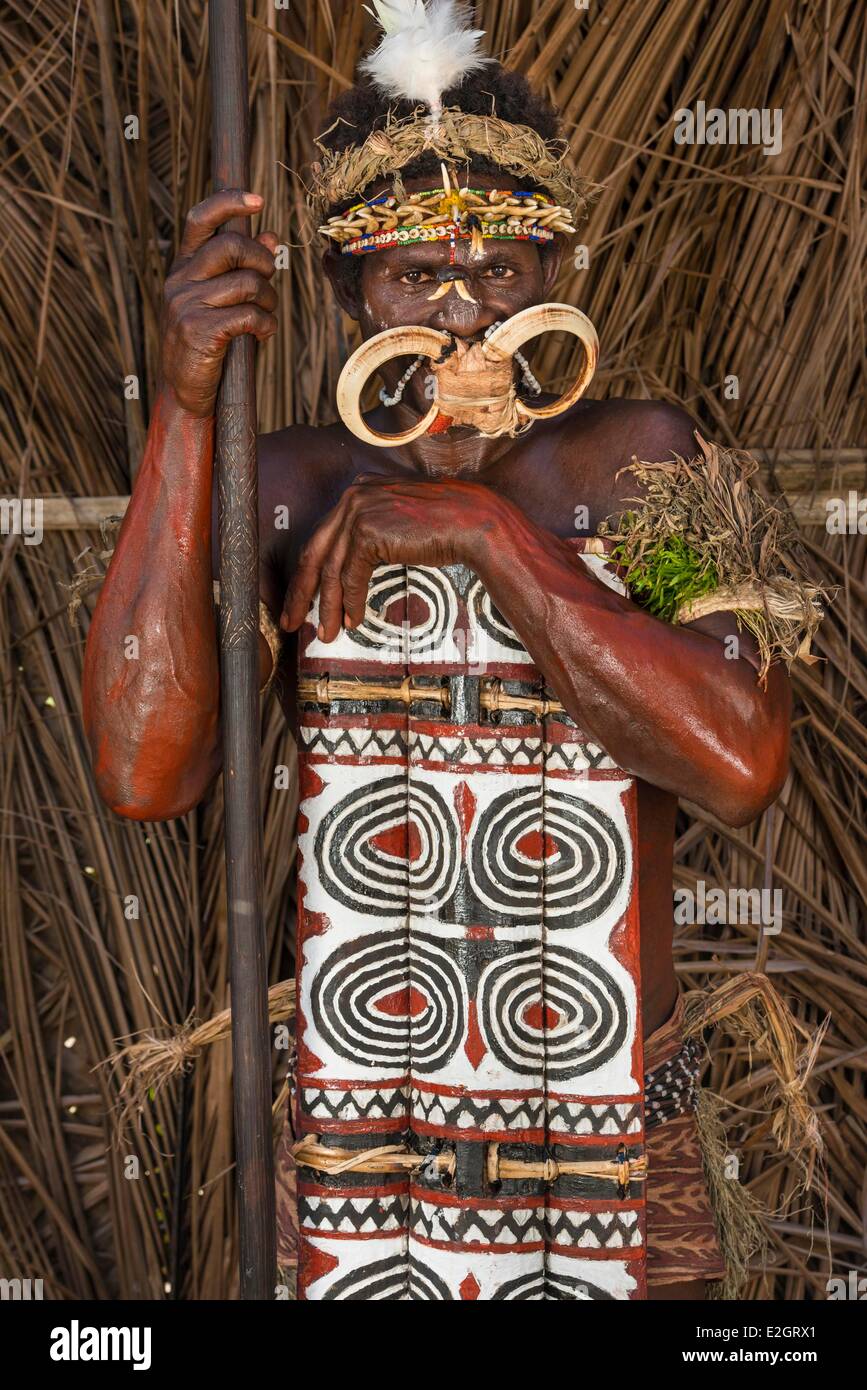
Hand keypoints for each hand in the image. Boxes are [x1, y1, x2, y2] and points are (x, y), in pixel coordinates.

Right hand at [160, 190, 278, 417]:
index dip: (230, 203)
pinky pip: (248, 315)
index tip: (258, 200)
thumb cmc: (209, 345)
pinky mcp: (199, 331)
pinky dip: (266, 325)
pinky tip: (263, 335)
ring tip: (266, 315)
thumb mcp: (223, 302)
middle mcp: (180, 281)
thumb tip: (269, 235)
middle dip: (263, 262)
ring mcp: (186, 305)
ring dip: (269, 300)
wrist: (185, 392)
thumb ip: (242, 268)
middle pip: (232, 246)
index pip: (201, 219)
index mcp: (183, 268)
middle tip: (269, 282)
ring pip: (247, 283)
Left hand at [281, 476, 506, 640]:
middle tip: (290, 621)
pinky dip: (352, 603)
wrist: (471, 521)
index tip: (301, 598)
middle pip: (315, 553)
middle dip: (301, 593)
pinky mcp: (368, 532)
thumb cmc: (444, 526)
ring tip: (327, 633)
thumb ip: (373, 534)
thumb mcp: (399, 524)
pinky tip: (354, 621)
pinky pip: (352, 578)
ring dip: (329, 607)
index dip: (308, 573)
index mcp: (357, 492)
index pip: (323, 538)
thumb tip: (352, 571)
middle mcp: (352, 498)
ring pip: (331, 571)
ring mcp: (358, 513)